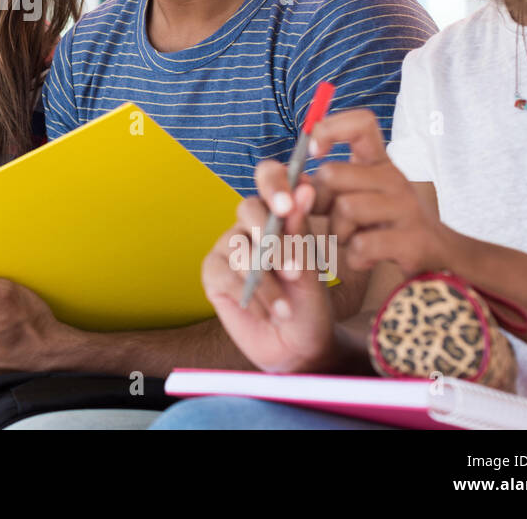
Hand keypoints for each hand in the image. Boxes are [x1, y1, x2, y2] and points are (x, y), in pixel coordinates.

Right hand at [202, 161, 337, 372]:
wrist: (298, 348)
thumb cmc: (310, 305)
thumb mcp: (313, 270)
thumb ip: (302, 231)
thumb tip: (304, 188)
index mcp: (279, 214)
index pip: (270, 178)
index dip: (275, 183)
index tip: (287, 203)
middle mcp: (250, 225)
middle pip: (248, 208)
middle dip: (271, 237)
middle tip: (294, 269)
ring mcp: (229, 247)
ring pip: (240, 248)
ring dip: (266, 282)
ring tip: (287, 309)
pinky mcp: (213, 272)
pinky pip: (225, 275)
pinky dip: (249, 296)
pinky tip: (266, 313)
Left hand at [309, 109, 459, 274]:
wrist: (439, 257)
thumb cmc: (385, 223)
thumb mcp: (360, 194)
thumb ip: (329, 184)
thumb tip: (291, 180)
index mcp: (380, 162)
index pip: (360, 123)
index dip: (329, 130)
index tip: (314, 152)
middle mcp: (394, 178)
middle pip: (332, 174)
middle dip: (319, 203)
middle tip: (333, 220)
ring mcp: (407, 208)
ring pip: (345, 209)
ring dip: (338, 232)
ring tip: (354, 240)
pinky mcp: (413, 241)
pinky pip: (362, 245)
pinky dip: (356, 257)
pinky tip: (367, 258)